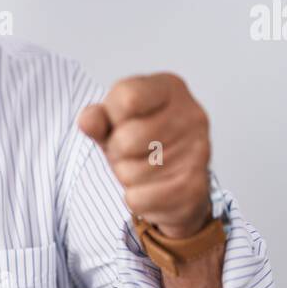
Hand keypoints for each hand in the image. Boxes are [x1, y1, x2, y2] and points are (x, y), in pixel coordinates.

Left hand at [77, 72, 210, 237]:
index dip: (112, 116)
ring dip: (126, 177)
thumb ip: (97, 118)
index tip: (121, 122)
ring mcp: (198, 152)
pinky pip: (139, 199)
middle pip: (126, 139)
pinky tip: (151, 190)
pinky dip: (136, 199)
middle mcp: (191, 116)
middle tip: (129, 152)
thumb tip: (88, 121)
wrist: (178, 183)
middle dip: (117, 152)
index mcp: (170, 88)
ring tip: (142, 169)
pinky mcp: (195, 187)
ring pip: (130, 173)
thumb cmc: (142, 143)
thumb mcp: (114, 123)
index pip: (127, 97)